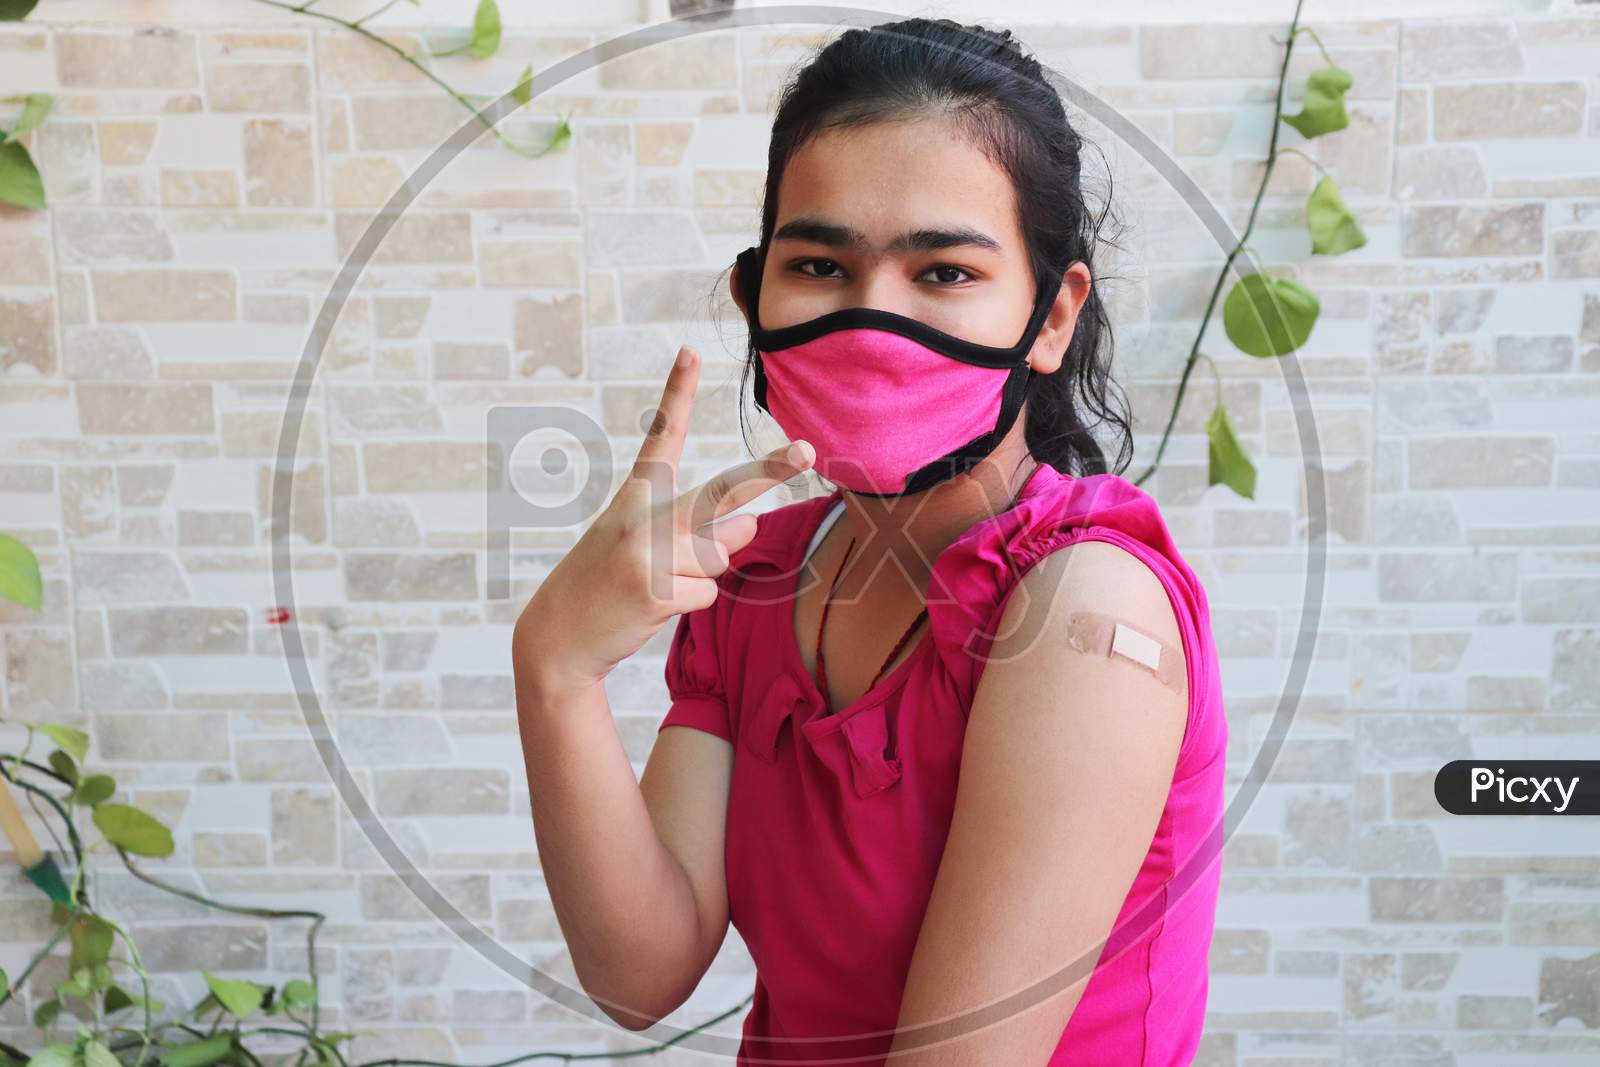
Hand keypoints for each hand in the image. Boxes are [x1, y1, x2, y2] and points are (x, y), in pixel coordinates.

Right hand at [513, 344, 813, 694]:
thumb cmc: (609, 585)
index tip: (690, 352)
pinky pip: (706, 592)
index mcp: (636, 495)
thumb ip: (699, 531)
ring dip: (701, 577)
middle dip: (768, 472)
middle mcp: (641, 514)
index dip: (676, 393)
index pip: (661, 438)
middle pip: (720, 491)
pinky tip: (651, 607)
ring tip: (657, 586)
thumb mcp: (648, 548)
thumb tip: (750, 525)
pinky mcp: (652, 588)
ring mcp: (645, 550)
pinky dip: (689, 605)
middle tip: (807, 451)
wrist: (558, 638)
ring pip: (720, 556)